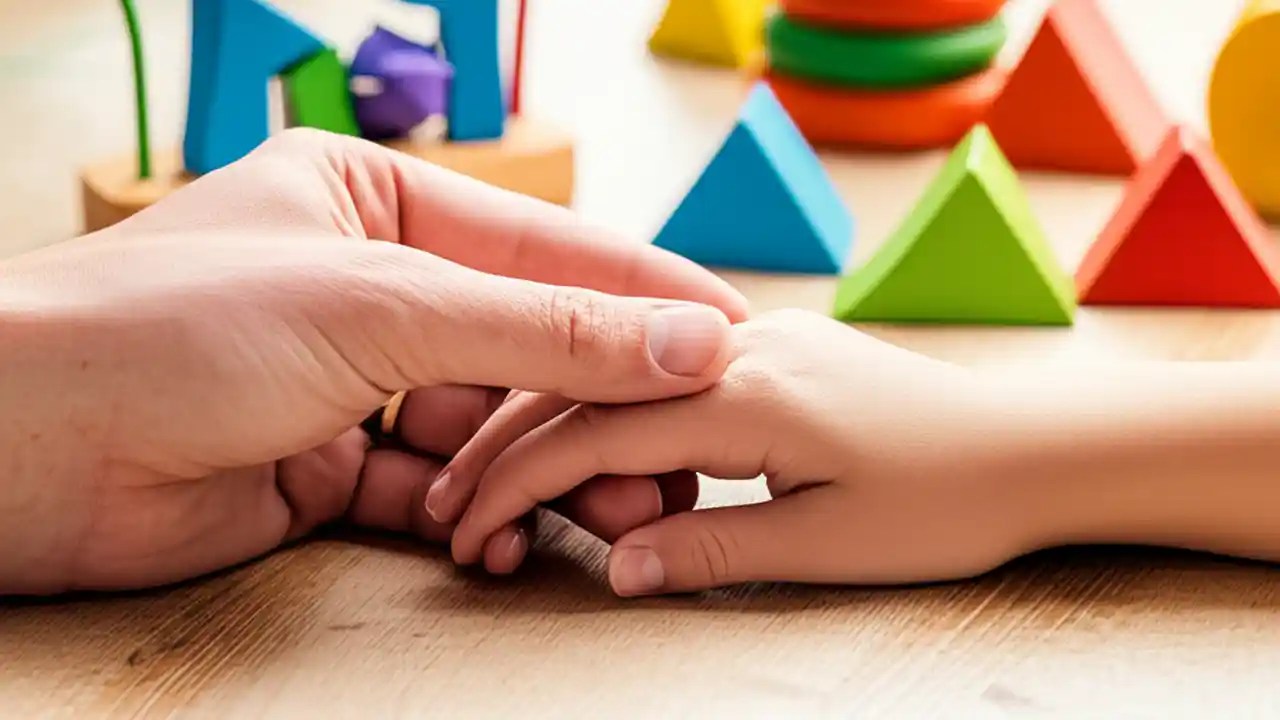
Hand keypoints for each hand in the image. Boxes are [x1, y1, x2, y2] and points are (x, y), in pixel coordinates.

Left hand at [0, 129, 747, 594]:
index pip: (540, 249)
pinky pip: (428, 486)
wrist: (21, 445)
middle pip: (520, 345)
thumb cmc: (175, 326)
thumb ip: (543, 331)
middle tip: (684, 448)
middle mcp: (365, 283)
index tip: (730, 332)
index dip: (640, 294)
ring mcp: (345, 379)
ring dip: (544, 469)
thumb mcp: (386, 305)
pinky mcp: (320, 465)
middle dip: (600, 402)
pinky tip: (508, 538)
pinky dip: (470, 515)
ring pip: (484, 424)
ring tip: (620, 509)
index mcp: (375, 200)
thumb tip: (687, 342)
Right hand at [443, 310, 1045, 595]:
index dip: (518, 483)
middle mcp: (743, 346)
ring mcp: (762, 337)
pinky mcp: (779, 348)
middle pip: (591, 390)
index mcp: (746, 394)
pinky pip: (669, 373)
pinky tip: (589, 438)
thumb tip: (617, 568)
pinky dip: (616, 409)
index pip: (595, 435)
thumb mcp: (824, 544)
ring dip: (558, 426)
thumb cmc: (945, 501)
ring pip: (624, 376)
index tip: (465, 524)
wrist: (1033, 446)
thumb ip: (711, 548)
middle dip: (512, 448)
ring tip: (504, 481)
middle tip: (453, 503)